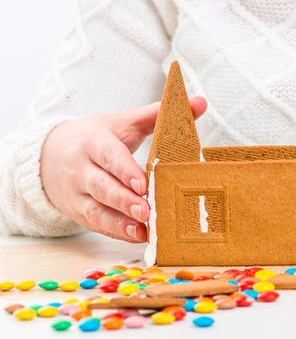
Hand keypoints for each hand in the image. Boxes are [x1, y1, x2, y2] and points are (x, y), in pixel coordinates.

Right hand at [40, 95, 206, 241]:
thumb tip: (200, 102)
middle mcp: (82, 169)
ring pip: (97, 209)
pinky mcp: (78, 212)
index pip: (109, 156)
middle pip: (102, 186)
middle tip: (147, 211)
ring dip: (120, 223)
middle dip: (124, 200)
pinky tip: (137, 236)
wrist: (51, 153)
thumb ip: (159, 113)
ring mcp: (77, 193)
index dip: (125, 170)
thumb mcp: (124, 122)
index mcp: (94, 141)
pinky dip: (116, 232)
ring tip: (144, 230)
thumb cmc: (98, 136)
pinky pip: (96, 224)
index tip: (143, 184)